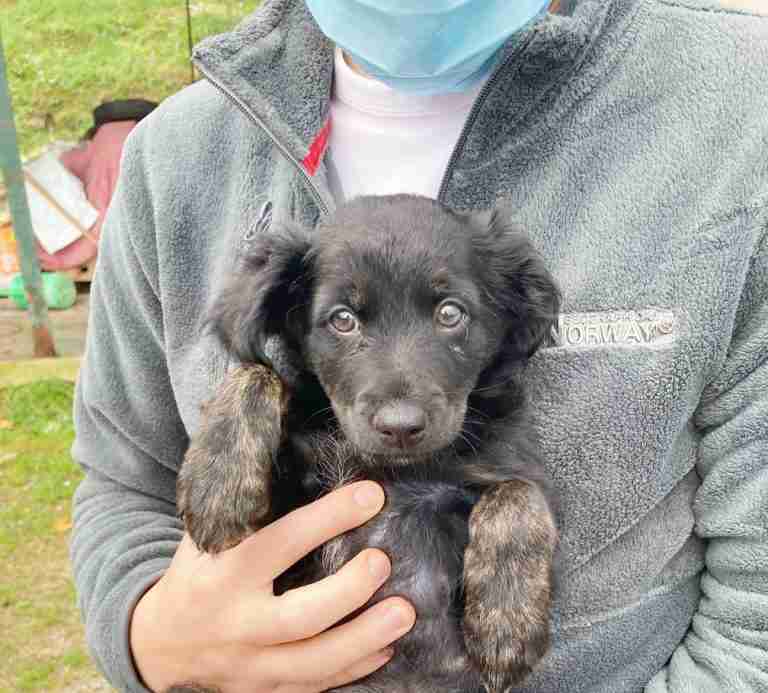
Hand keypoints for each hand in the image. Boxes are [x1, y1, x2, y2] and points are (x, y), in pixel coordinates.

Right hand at [130, 481, 414, 692]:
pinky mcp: (264, 690)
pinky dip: (353, 670)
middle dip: (349, 591)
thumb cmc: (196, 574)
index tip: (371, 495)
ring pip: (314, 663)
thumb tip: (302, 456)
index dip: (329, 517)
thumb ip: (246, 510)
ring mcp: (252, 665)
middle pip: (301, 616)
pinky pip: (314, 686)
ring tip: (404, 613)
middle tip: (384, 562)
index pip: (282, 542)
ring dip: (365, 639)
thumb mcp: (205, 536)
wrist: (158, 644)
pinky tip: (385, 647)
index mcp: (223, 573)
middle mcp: (238, 623)